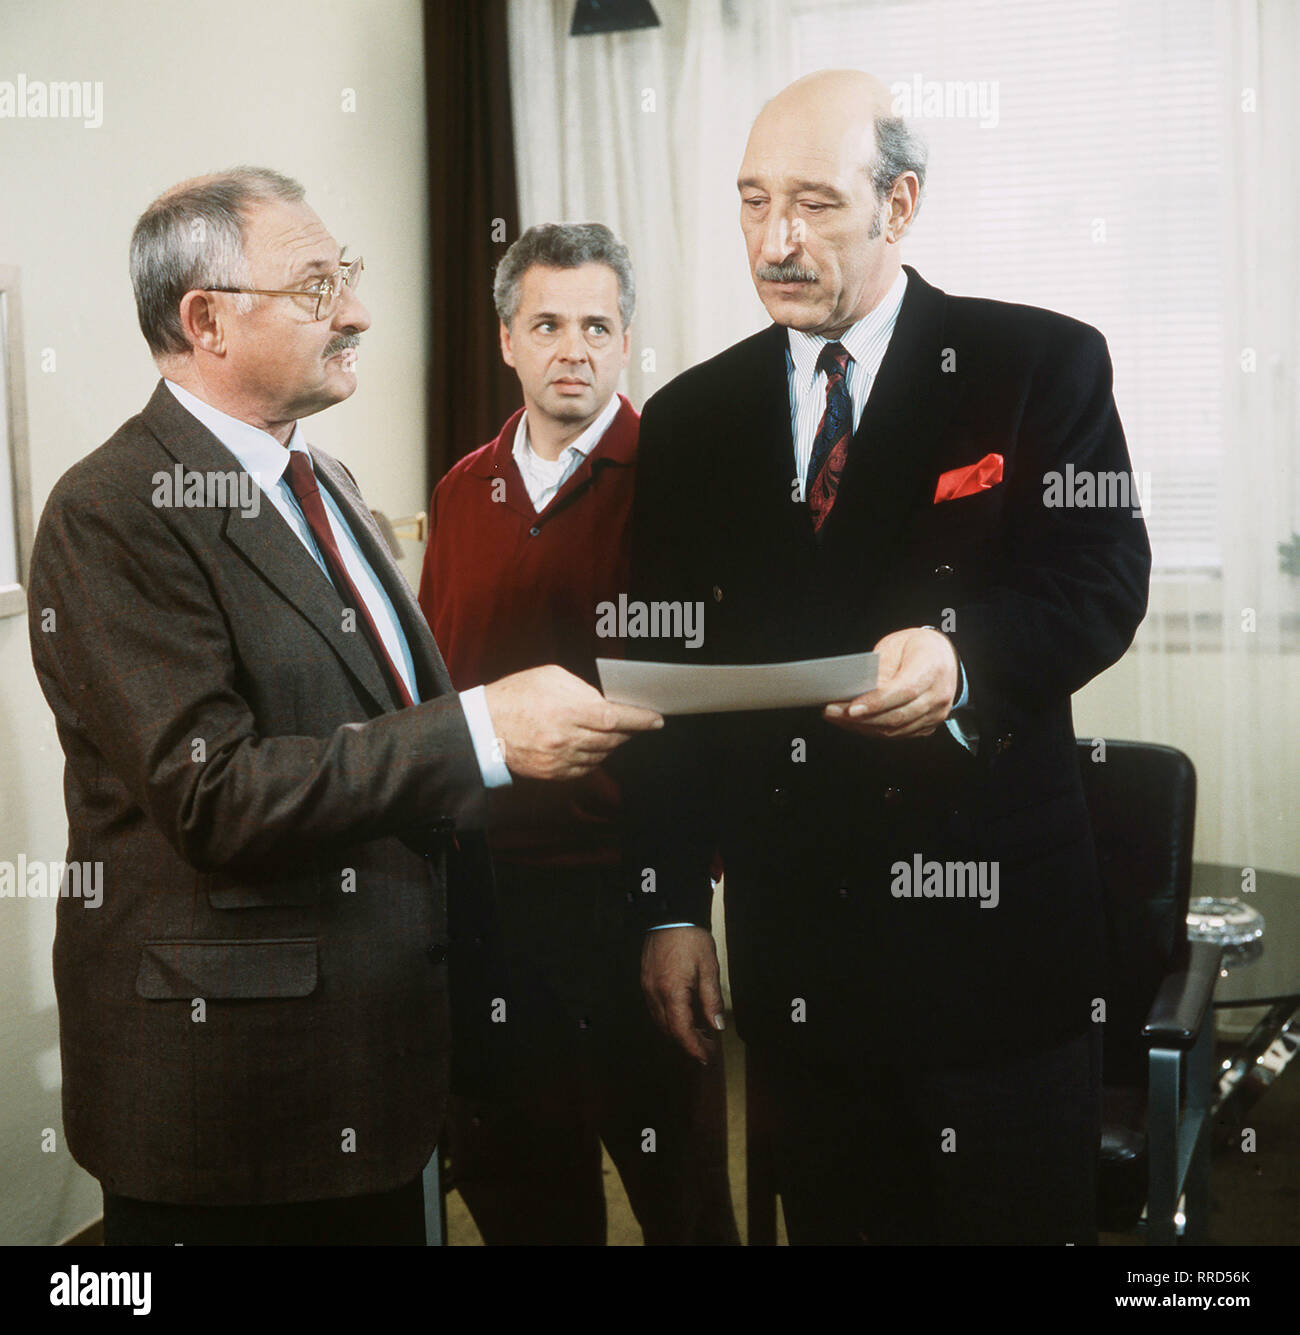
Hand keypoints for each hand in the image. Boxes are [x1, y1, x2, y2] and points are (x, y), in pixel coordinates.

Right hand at [483, 664, 661, 779]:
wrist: (484, 727)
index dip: (640, 720)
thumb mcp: (551, 677)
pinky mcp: (554, 774)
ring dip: (613, 742)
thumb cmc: (517, 695)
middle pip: (613, 738)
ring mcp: (560, 759)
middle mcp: (566, 738)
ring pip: (603, 753)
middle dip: (630, 730)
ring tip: (613, 730)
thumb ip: (583, 690)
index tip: (657, 719)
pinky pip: (587, 767)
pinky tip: (593, 744)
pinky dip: (596, 756)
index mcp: (567, 710)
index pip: (615, 718)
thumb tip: (607, 703)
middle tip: (637, 722)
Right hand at [641, 925, 724, 1064]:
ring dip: (679, 1032)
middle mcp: (655, 994)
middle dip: (688, 1043)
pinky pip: (656, 1010)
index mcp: (672, 992)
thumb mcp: (709, 968)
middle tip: (708, 1048)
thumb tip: (717, 1026)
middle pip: (670, 1030)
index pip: (682, 1031)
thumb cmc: (690, 939)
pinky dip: (670, 1019)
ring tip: (699, 1034)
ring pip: (661, 1022)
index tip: (706, 1057)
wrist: (670, 916)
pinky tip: (684, 1016)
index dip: (694, 1048)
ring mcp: (648, 988)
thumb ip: (712, 1000)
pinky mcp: (646, 982)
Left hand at [822, 627, 958, 738]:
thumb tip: (858, 692)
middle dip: (861, 718)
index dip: (876, 702)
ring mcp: (936, 714)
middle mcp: (939, 695)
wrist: (943, 656)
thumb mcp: (896, 645)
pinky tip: (853, 723)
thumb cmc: (915, 647)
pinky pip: (898, 733)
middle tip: (831, 711)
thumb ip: (881, 669)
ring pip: (895, 729)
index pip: (904, 691)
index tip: (850, 708)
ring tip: (836, 716)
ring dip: (862, 727)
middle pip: (897, 715)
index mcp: (932, 668)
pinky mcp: (928, 725)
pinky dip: (873, 730)